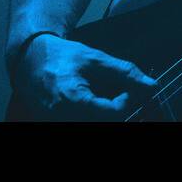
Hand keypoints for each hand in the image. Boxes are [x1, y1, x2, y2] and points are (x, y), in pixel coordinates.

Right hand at [15, 34, 154, 119]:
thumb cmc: (60, 57)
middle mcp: (62, 117)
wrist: (30, 60)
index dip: (128, 100)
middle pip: (106, 121)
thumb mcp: (96, 59)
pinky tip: (93, 102)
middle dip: (118, 109)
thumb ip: (125, 72)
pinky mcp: (56, 124)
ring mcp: (58, 122)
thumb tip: (151, 85)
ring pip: (96, 121)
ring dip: (106, 112)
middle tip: (120, 93)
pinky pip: (84, 120)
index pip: (114, 113)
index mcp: (72, 100)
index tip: (128, 88)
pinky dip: (94, 113)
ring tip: (102, 95)